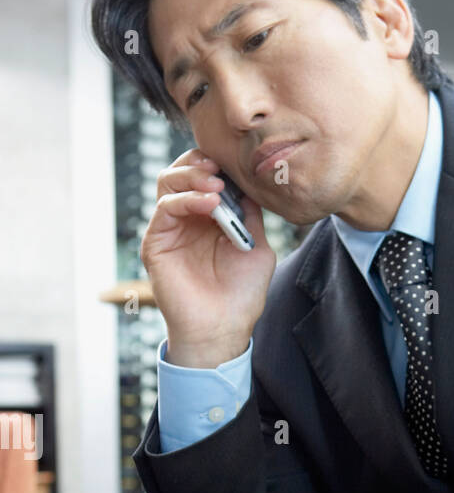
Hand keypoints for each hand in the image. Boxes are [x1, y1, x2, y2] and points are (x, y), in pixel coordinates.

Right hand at [142, 148, 276, 367]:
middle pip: (182, 172)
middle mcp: (188, 220)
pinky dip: (187, 199)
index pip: (206, 176)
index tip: (236, 164)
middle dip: (201, 163)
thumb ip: (251, 216)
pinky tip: (210, 202)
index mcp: (211, 219)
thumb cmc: (241, 296)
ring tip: (216, 184)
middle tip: (220, 169)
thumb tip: (249, 186)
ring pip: (168, 182)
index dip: (218, 165)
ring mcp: (171, 230)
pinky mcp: (157, 242)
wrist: (222, 329)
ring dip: (192, 175)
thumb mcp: (257, 248)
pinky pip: (166, 207)